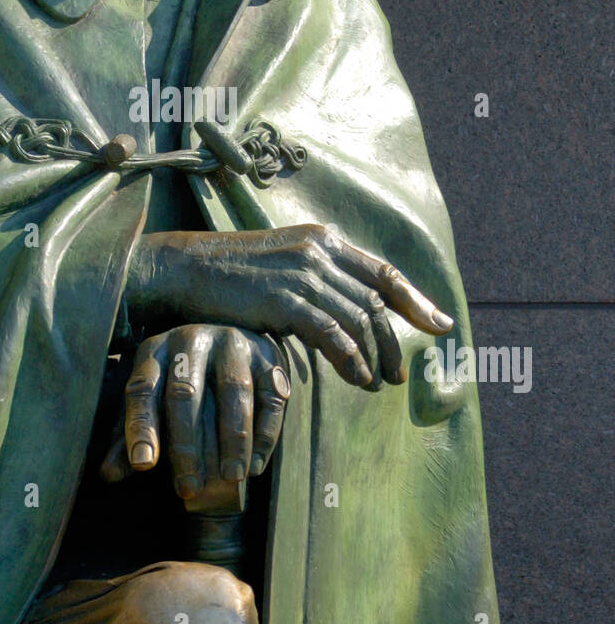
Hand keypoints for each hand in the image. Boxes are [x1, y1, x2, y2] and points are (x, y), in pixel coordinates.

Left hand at [100, 324, 290, 500]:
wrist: (230, 343)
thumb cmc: (181, 382)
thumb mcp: (151, 402)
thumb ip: (129, 437)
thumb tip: (108, 474)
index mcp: (155, 351)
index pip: (142, 388)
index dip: (141, 427)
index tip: (143, 466)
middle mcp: (191, 340)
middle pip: (186, 392)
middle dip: (187, 445)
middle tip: (189, 488)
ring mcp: (232, 343)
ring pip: (233, 391)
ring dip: (233, 439)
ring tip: (231, 477)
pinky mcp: (268, 355)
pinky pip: (270, 395)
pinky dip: (264, 433)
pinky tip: (255, 465)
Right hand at [126, 223, 453, 390]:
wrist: (183, 269)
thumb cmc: (226, 274)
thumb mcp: (279, 267)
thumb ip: (313, 280)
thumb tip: (342, 313)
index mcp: (321, 239)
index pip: (382, 271)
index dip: (415, 299)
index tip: (441, 323)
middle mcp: (319, 251)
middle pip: (377, 298)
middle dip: (398, 338)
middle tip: (403, 371)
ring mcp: (304, 274)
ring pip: (360, 318)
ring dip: (377, 355)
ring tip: (381, 384)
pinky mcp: (286, 300)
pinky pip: (333, 335)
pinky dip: (352, 360)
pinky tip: (359, 381)